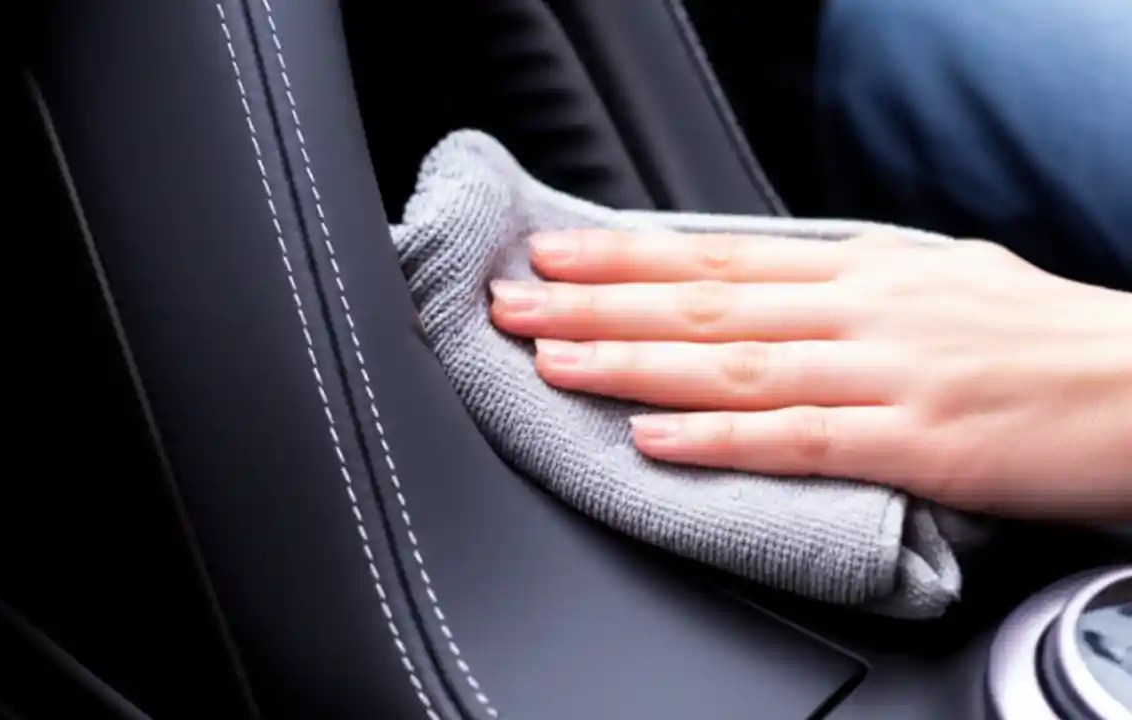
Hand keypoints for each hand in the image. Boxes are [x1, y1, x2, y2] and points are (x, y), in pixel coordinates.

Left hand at [489, 229, 1131, 520]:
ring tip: (553, 358)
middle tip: (516, 301)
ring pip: (732, 363)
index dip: (627, 255)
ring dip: (631, 361)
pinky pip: (798, 438)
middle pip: (702, 303)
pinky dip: (718, 437)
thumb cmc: (1046, 337)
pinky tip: (653, 436)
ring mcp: (885, 373)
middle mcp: (862, 310)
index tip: (557, 254)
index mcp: (864, 269)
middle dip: (597, 302)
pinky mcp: (916, 443)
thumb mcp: (937, 280)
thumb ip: (848, 286)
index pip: (718, 256)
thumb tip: (771, 290)